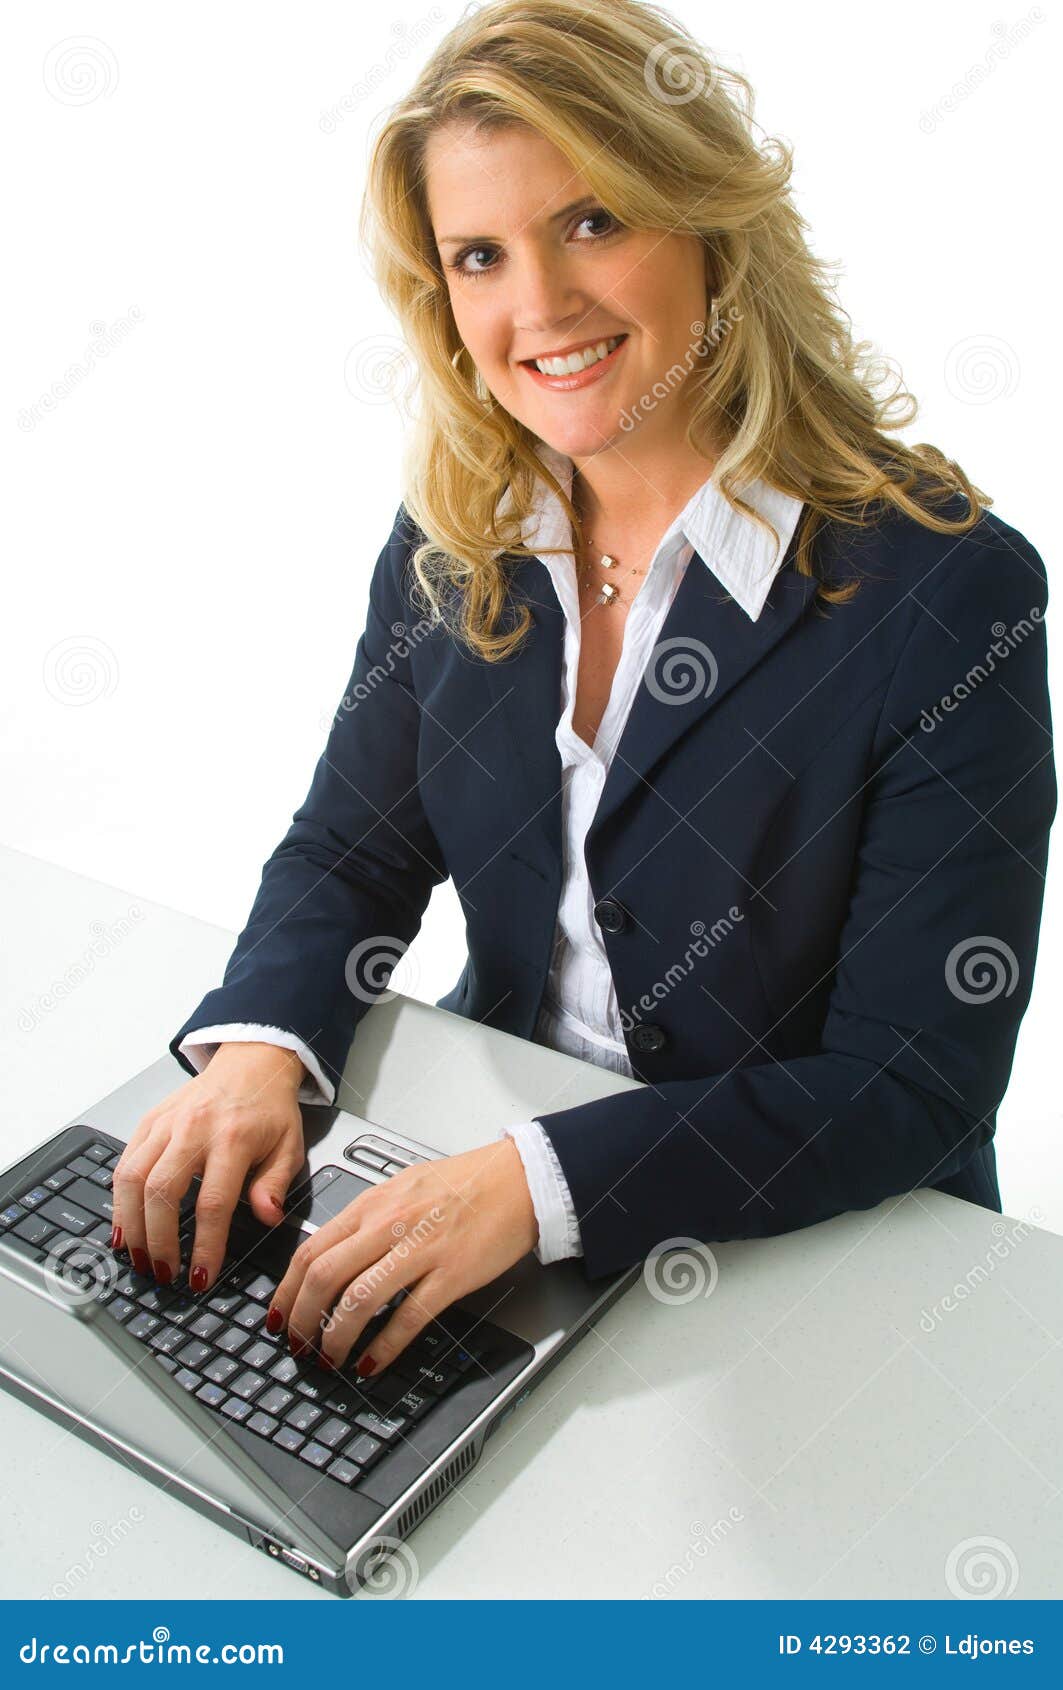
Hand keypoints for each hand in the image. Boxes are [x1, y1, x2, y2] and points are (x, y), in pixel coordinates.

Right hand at [110, 1045, 306, 1287]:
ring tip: (138, 1257)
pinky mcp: (148, 1122)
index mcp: (233, 1138)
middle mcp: (193, 1129)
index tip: (201, 1276)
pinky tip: (124, 1225)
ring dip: (131, 1225)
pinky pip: (123, 1163)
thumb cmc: (269, 1107)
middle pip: (162, 1192)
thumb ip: (276, 1184)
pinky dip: (118, 1199)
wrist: (250, 1062)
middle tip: (163, 1273)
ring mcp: (166, 1124)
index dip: (205, 1245)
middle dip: (158, 1241)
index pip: (213, 1202)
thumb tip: (268, 1218)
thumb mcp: (289, 1146)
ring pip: (132, 1179)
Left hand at [267, 1138, 537, 1375]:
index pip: (310, 1249)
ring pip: (359, 1299)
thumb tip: (334, 1252)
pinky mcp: (452, 1273)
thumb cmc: (465, 1182)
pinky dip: (383, 1347)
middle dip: (302, 1320)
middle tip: (298, 1346)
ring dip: (335, 1337)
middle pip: (324, 1276)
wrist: (519, 1179)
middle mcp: (390, 1224)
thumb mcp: (402, 1187)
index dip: (286, 1290)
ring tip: (329, 1359)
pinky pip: (408, 1316)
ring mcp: (421, 1249)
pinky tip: (372, 1363)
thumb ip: (367, 1218)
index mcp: (373, 1203)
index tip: (279, 1317)